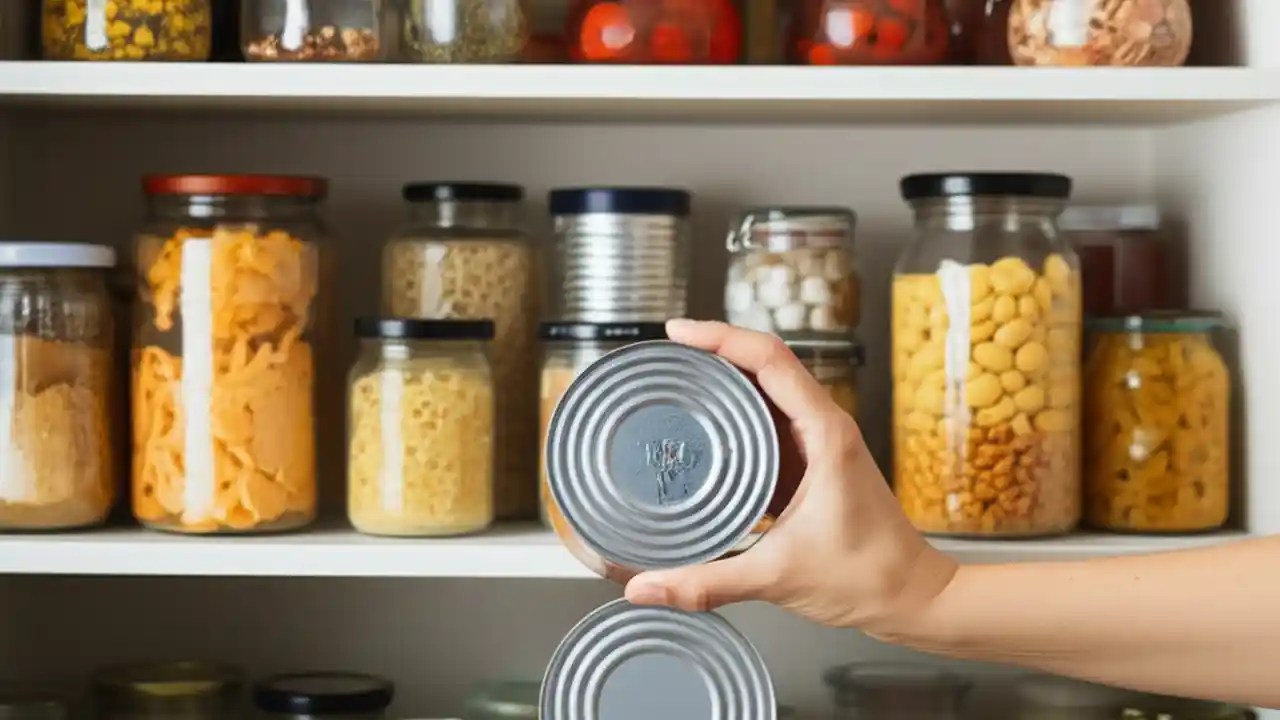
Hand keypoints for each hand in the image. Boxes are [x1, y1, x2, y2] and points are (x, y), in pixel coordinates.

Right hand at [624, 320, 957, 634]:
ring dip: (725, 381)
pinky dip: (735, 418)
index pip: (770, 360)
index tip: (679, 332)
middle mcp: (823, 429)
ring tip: (675, 380)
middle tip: (666, 355)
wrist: (911, 599)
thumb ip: (705, 582)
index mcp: (824, 434)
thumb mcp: (775, 577)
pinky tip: (703, 429)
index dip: (721, 337)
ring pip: (767, 393)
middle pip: (765, 364)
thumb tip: (644, 587)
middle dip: (715, 351)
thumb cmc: (866, 578)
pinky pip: (768, 426)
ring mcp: (818, 446)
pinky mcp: (810, 467)